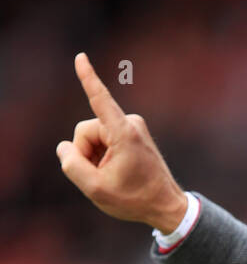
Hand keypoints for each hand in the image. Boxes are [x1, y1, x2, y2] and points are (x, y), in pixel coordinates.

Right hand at [56, 52, 187, 230]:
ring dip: (95, 157)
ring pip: (94, 136)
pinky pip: (105, 139)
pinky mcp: (133, 132)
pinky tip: (115, 171)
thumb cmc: (135, 200)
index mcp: (124, 134)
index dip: (88, 78)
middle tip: (102, 177)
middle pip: (86, 131)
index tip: (81, 57)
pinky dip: (104, 155)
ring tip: (113, 176)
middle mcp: (130, 123)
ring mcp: (133, 126)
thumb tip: (64, 147)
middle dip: (86, 154)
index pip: (100, 100)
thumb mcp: (96, 189)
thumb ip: (72, 165)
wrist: (166, 206)